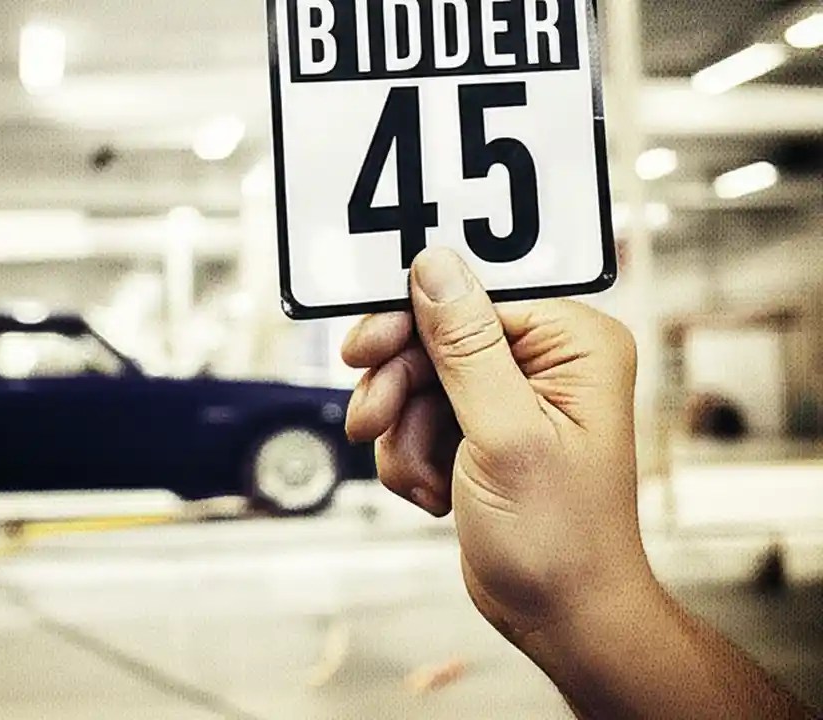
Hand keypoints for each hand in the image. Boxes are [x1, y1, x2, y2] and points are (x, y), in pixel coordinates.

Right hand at [342, 248, 651, 644]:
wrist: (560, 615)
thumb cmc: (560, 539)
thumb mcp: (505, 435)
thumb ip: (466, 346)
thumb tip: (433, 263)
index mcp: (574, 344)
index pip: (471, 295)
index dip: (410, 322)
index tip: (365, 351)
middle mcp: (545, 359)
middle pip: (433, 335)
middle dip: (398, 388)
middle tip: (370, 420)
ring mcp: (510, 395)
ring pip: (414, 380)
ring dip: (402, 434)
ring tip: (422, 479)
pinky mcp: (480, 428)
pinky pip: (416, 417)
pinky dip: (410, 456)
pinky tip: (433, 493)